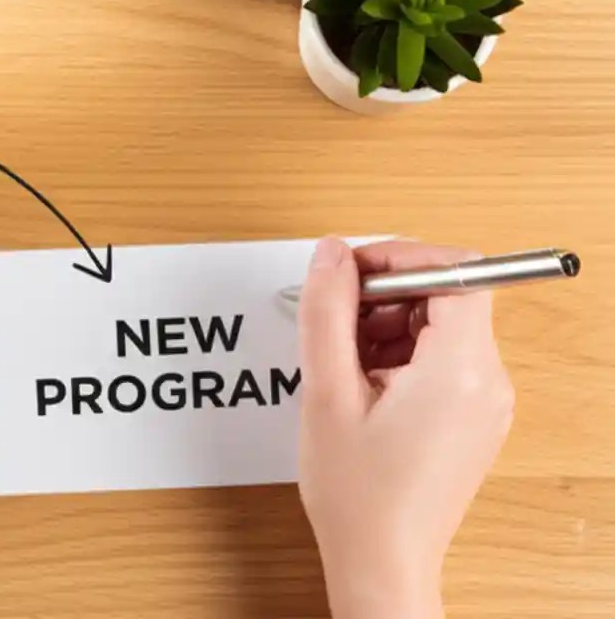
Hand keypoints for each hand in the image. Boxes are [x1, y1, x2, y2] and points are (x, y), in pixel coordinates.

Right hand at [297, 239, 513, 618]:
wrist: (382, 561)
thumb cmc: (358, 494)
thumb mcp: (328, 391)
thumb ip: (329, 312)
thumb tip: (332, 254)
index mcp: (461, 370)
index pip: (456, 271)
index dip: (400, 256)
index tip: (351, 270)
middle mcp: (488, 382)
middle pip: (447, 296)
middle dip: (385, 294)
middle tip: (334, 320)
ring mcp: (485, 402)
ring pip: (440, 326)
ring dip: (387, 325)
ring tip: (341, 361)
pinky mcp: (473, 417)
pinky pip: (442, 359)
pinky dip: (399, 354)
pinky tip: (359, 383)